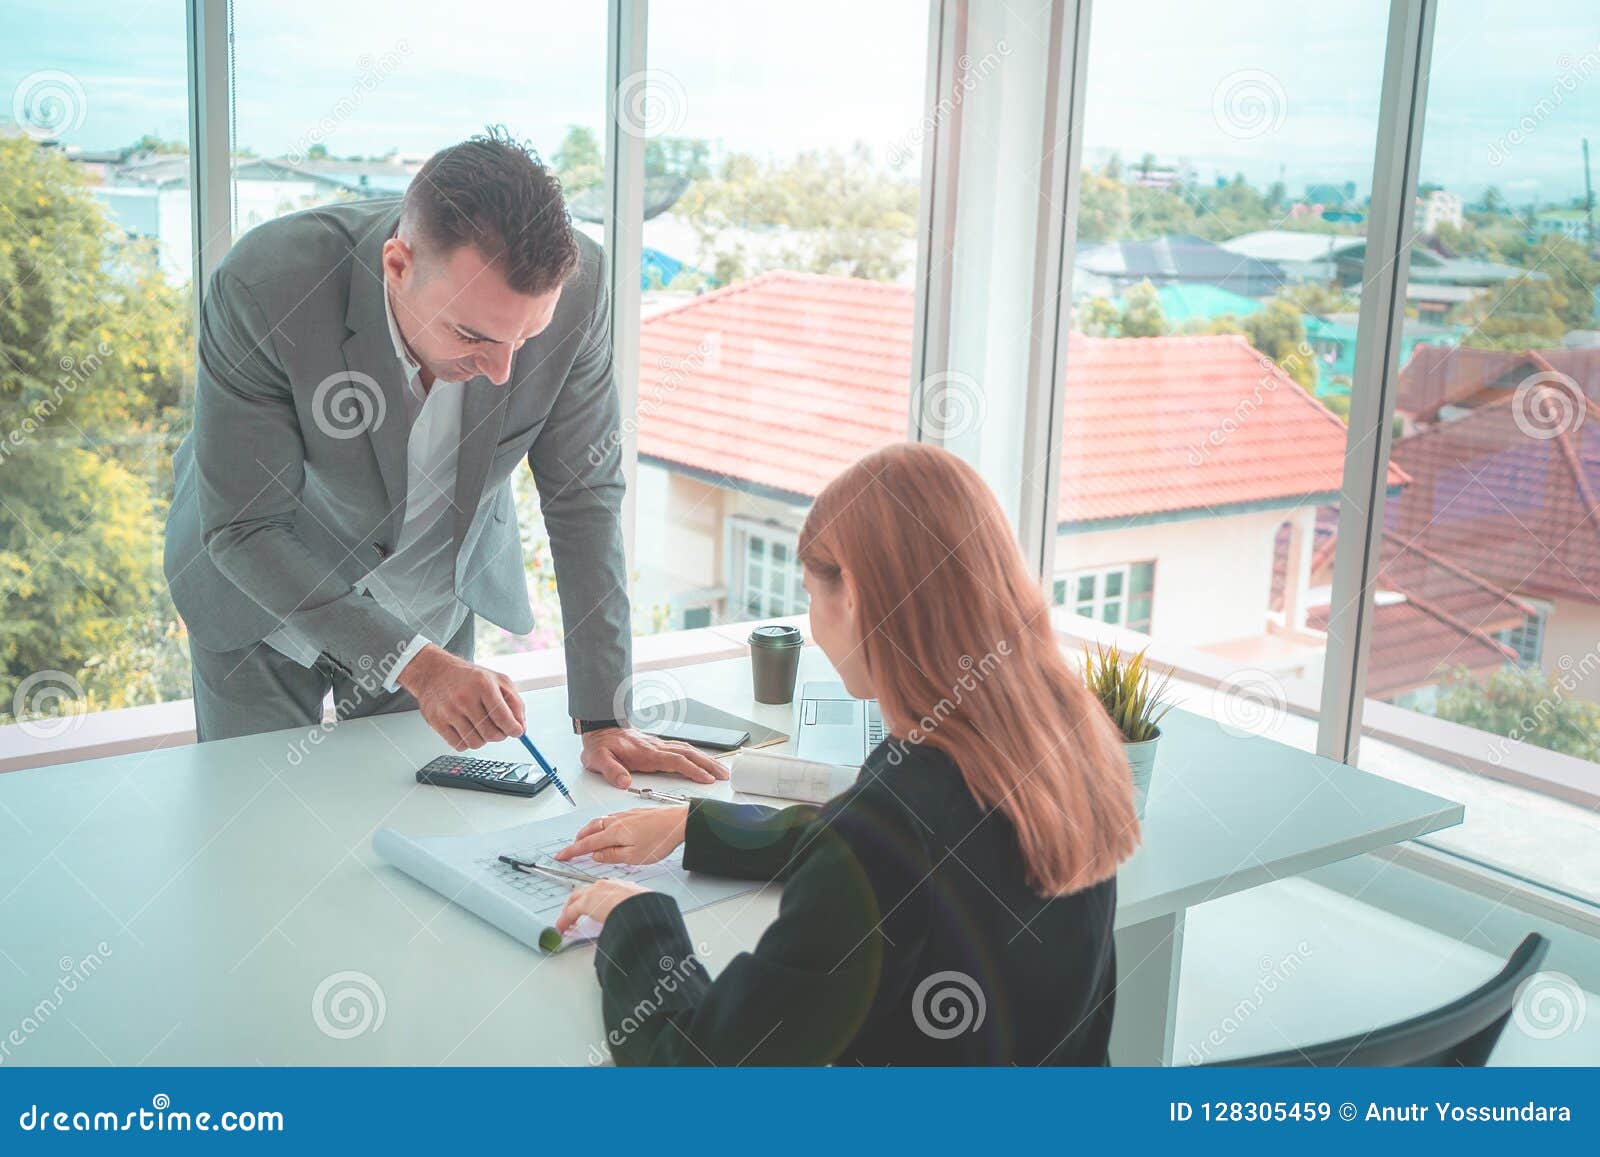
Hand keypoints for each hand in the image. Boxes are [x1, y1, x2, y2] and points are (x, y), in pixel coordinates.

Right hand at [398, 644, 525, 750]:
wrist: (434, 672)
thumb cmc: (469, 677)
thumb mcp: (497, 680)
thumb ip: (514, 702)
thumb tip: (521, 727)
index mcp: (483, 685)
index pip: (503, 717)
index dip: (514, 729)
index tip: (516, 732)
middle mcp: (465, 698)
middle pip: (491, 734)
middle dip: (500, 735)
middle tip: (499, 728)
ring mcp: (449, 711)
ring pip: (476, 743)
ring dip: (483, 739)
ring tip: (481, 726)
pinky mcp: (437, 722)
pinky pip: (459, 746)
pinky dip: (467, 742)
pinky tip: (467, 729)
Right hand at [555, 806, 688, 865]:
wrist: (680, 821)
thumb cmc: (660, 838)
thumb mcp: (634, 856)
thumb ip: (612, 856)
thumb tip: (596, 855)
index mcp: (614, 832)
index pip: (587, 843)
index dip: (572, 851)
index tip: (562, 856)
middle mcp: (616, 821)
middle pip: (590, 829)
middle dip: (578, 838)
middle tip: (572, 848)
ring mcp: (625, 815)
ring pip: (600, 821)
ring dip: (589, 830)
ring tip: (587, 838)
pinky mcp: (634, 813)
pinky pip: (610, 818)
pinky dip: (602, 824)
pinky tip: (608, 828)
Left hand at [555, 879, 648, 933]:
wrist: (642, 908)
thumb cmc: (646, 909)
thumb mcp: (641, 907)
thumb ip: (634, 911)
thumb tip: (636, 923)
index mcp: (621, 885)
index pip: (601, 890)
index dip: (594, 899)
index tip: (593, 907)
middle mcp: (606, 885)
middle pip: (584, 891)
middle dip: (576, 902)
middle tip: (572, 914)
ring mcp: (595, 891)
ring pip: (575, 899)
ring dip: (569, 910)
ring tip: (566, 922)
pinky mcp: (586, 902)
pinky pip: (570, 912)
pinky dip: (564, 920)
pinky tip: (562, 928)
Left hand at [579, 726, 730, 788]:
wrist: (600, 730)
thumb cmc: (600, 747)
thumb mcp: (598, 759)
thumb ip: (611, 770)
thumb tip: (624, 782)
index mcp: (646, 753)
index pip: (675, 761)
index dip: (692, 770)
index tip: (706, 779)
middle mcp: (656, 748)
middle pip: (689, 754)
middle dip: (709, 765)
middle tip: (725, 775)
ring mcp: (659, 746)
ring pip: (688, 750)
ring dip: (706, 760)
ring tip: (721, 770)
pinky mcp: (658, 747)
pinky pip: (682, 749)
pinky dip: (696, 755)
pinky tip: (703, 760)